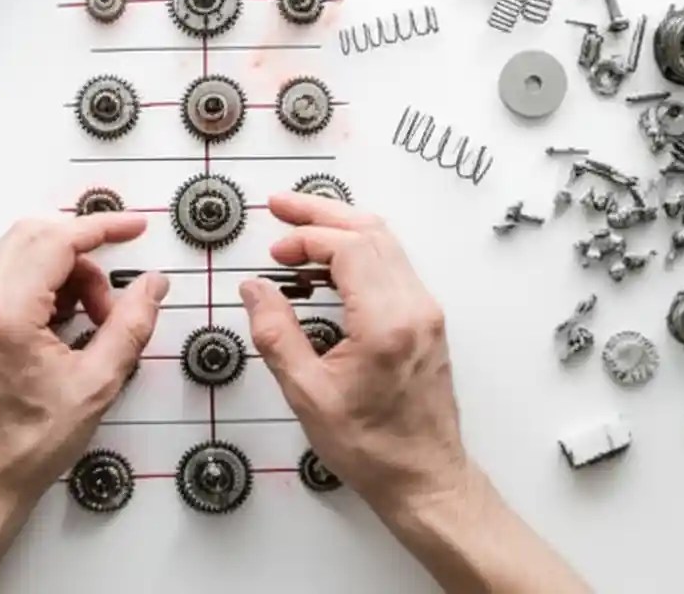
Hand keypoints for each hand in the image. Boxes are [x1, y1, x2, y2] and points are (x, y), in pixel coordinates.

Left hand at [0, 213, 168, 501]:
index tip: (133, 228)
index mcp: (5, 313)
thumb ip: (130, 326)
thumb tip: (151, 286)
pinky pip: (8, 279)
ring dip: (65, 272)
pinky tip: (66, 326)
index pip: (56, 240)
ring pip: (20, 254)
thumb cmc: (26, 446)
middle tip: (115, 293)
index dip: (102, 227)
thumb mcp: (96, 385)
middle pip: (35, 236)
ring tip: (93, 321)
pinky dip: (44, 287)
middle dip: (84, 253)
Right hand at [239, 192, 473, 516]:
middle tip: (281, 207)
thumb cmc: (373, 448)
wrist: (424, 477)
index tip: (275, 251)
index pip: (349, 247)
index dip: (306, 238)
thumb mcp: (307, 394)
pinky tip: (326, 266)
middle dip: (321, 214)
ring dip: (340, 228)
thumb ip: (276, 334)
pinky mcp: (426, 320)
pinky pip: (392, 266)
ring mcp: (426, 312)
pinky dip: (357, 253)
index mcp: (387, 324)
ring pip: (386, 243)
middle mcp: (415, 309)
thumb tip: (256, 290)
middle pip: (371, 231)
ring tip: (298, 229)